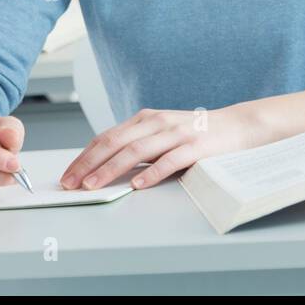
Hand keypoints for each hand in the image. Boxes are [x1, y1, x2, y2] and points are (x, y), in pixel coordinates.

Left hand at [59, 106, 254, 191]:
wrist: (236, 126)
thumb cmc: (195, 135)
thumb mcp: (161, 134)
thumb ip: (137, 145)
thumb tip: (103, 167)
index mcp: (144, 119)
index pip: (106, 137)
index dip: (84, 156)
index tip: (68, 174)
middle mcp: (156, 122)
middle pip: (115, 142)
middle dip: (89, 164)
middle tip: (71, 183)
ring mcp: (175, 133)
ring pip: (136, 150)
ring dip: (111, 169)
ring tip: (94, 185)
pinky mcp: (195, 146)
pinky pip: (169, 160)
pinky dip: (151, 173)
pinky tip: (138, 185)